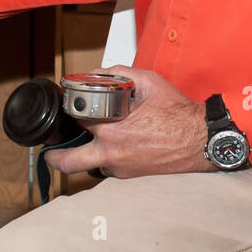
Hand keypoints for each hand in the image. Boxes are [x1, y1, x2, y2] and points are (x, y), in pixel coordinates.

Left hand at [43, 65, 213, 179]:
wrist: (200, 140)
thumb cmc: (179, 114)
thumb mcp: (148, 82)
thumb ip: (118, 74)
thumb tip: (97, 74)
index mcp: (112, 130)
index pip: (76, 120)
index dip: (71, 111)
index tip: (67, 108)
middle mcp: (112, 154)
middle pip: (68, 162)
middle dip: (55, 156)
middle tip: (51, 151)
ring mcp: (120, 169)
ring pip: (90, 165)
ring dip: (87, 155)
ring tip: (92, 142)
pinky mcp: (130, 177)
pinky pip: (109, 168)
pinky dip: (108, 158)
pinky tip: (118, 145)